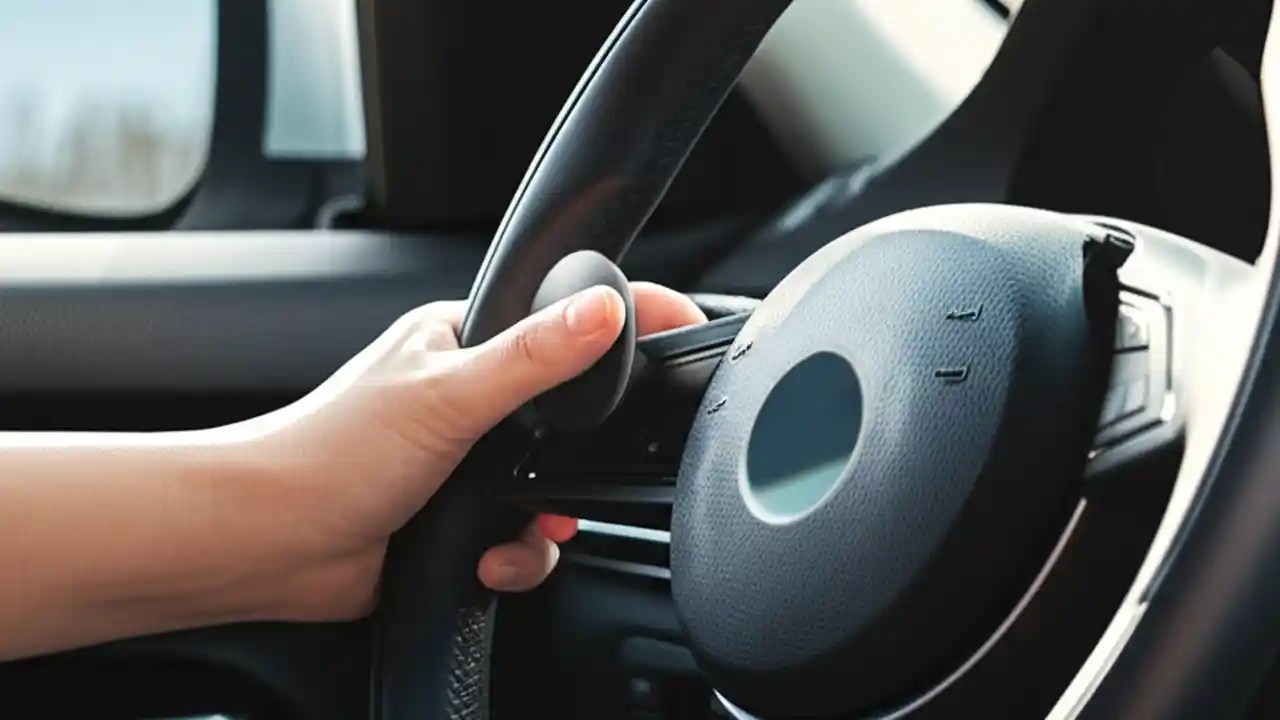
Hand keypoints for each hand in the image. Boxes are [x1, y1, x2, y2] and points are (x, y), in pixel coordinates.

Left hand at [253, 282, 707, 619]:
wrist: (270, 544)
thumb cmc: (328, 453)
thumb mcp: (447, 394)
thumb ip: (534, 357)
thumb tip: (603, 311)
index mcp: (461, 340)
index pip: (557, 318)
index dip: (612, 331)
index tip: (664, 340)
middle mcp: (467, 396)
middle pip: (566, 415)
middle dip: (575, 456)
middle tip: (573, 470)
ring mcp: (465, 461)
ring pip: (552, 485)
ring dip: (543, 518)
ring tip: (522, 528)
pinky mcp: (460, 516)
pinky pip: (524, 536)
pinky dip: (516, 554)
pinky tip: (488, 557)